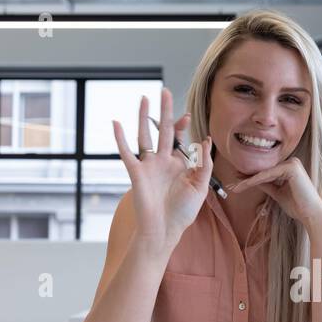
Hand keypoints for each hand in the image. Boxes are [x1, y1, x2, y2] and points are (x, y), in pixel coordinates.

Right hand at [112, 89, 213, 249]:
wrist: (164, 230)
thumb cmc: (182, 213)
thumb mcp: (200, 186)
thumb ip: (204, 163)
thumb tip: (205, 139)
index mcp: (179, 165)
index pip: (180, 139)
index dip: (184, 126)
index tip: (188, 115)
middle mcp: (162, 162)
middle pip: (163, 130)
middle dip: (164, 110)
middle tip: (164, 91)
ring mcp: (148, 166)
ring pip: (145, 136)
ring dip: (144, 117)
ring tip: (144, 98)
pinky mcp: (136, 173)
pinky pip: (126, 153)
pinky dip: (120, 138)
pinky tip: (116, 123)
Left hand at [225, 155, 321, 227]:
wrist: (310, 214)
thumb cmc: (297, 206)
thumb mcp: (277, 193)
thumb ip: (266, 185)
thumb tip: (251, 181)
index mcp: (289, 167)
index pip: (265, 171)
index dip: (249, 177)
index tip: (235, 181)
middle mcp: (291, 162)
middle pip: (263, 170)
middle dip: (246, 177)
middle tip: (230, 181)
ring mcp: (292, 163)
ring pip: (264, 173)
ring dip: (247, 180)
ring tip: (233, 186)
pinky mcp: (291, 168)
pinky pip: (268, 175)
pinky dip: (254, 181)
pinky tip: (243, 185)